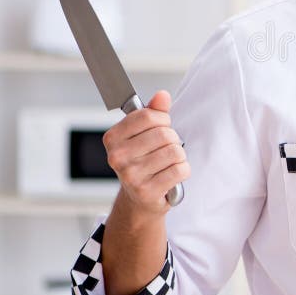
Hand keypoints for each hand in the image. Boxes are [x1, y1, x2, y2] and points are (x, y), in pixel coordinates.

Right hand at [103, 89, 189, 216]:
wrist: (140, 199)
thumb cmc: (144, 160)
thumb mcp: (144, 134)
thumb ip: (154, 112)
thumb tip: (162, 95)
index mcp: (112, 138)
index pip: (148, 116)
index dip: (163, 119)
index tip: (162, 127)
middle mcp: (117, 157)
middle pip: (164, 134)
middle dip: (173, 139)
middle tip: (165, 149)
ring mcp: (130, 175)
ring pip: (174, 151)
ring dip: (179, 156)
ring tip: (168, 163)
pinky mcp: (146, 191)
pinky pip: (180, 170)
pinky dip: (183, 171)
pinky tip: (172, 175)